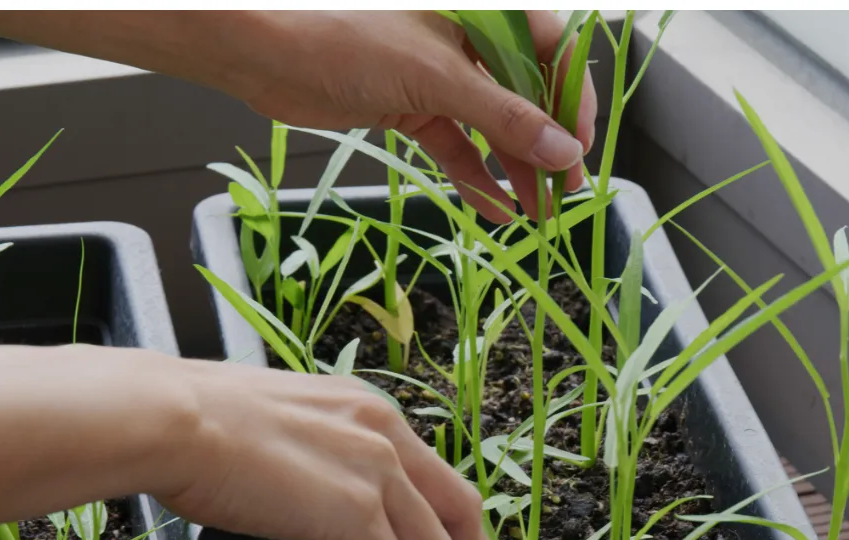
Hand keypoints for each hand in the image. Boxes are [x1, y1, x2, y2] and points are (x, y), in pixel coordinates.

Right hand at [148, 359, 495, 539]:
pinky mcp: (358, 510)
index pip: (440, 477)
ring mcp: (378, 471)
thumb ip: (279, 519)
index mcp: (368, 413)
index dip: (450, 532)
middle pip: (463, 514)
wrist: (174, 422)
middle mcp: (386, 435)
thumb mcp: (263, 457)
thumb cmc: (199, 428)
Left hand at [234, 11, 596, 220]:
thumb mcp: (439, 80)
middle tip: (565, 192)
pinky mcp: (409, 105)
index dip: (572, 101)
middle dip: (545, 144)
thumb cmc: (349, 40)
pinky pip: (453, 142)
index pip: (552, 51)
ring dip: (513, 168)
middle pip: (523, 94)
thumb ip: (505, 118)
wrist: (267, 55)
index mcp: (483, 11)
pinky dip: (472, 175)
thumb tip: (563, 151)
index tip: (581, 148)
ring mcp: (436, 74)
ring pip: (489, 124)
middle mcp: (465, 39)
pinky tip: (495, 209)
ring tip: (537, 211)